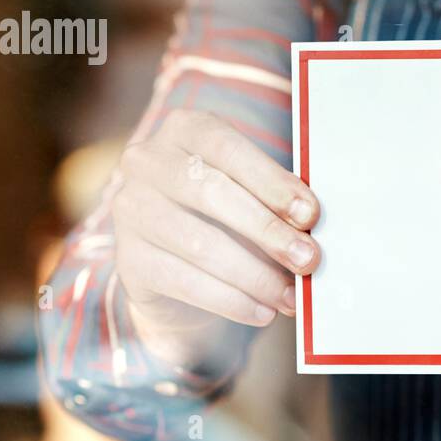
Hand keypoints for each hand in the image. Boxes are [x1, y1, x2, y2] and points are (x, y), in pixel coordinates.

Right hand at [112, 108, 319, 368]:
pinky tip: (262, 311)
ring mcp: (131, 210)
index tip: (310, 214)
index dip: (271, 183)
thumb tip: (310, 227)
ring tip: (291, 295)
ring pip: (199, 244)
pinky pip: (184, 282)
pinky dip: (231, 301)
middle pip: (212, 194)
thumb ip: (275, 200)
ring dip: (255, 275)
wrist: (173, 259)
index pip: (229, 150)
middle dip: (268, 231)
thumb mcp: (250, 192)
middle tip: (308, 260)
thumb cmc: (225, 214)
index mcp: (185, 129)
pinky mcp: (129, 259)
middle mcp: (148, 162)